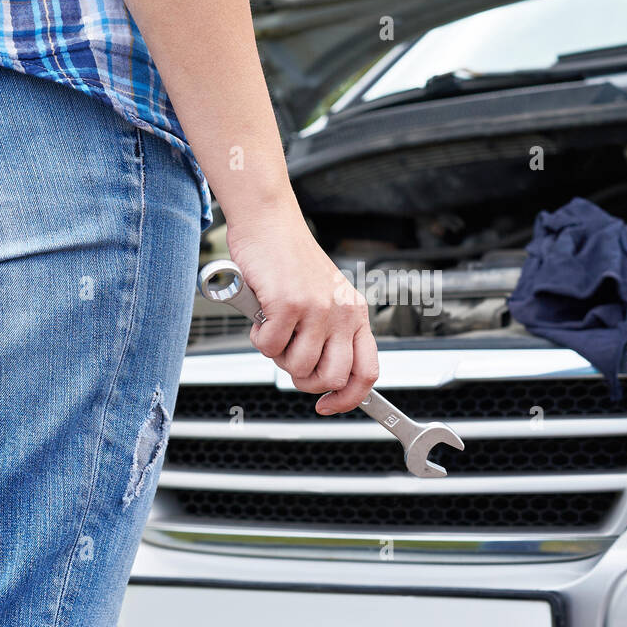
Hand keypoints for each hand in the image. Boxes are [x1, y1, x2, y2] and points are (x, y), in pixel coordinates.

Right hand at [226, 211, 378, 414]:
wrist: (269, 221)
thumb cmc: (290, 260)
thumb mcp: (325, 296)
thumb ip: (329, 332)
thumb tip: (321, 375)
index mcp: (355, 313)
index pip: (367, 371)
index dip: (348, 398)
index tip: (328, 405)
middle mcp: (341, 312)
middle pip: (332, 377)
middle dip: (305, 380)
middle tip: (290, 360)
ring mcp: (316, 308)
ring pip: (299, 366)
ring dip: (278, 357)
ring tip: (274, 331)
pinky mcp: (287, 303)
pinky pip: (270, 347)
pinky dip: (259, 339)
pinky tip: (261, 318)